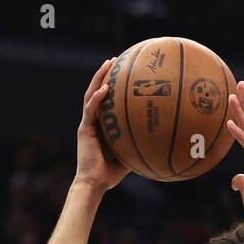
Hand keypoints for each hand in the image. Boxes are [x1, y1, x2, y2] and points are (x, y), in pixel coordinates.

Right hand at [75, 59, 128, 192]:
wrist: (95, 183)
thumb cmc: (111, 174)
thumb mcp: (129, 156)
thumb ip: (138, 145)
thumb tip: (158, 142)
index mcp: (100, 125)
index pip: (104, 100)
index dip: (110, 85)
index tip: (121, 72)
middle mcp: (92, 121)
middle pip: (96, 91)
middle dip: (104, 75)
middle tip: (114, 60)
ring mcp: (87, 124)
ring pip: (91, 95)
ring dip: (99, 78)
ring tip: (108, 64)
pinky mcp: (84, 129)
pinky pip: (91, 110)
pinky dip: (98, 99)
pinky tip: (105, 89)